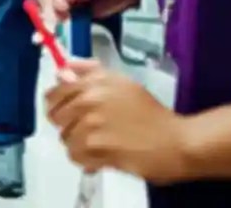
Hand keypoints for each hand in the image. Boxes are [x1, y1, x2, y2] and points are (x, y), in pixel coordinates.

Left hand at [46, 60, 191, 184]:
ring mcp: (92, 125)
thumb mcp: (121, 83)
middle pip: (55, 117)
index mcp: (94, 83)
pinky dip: (86, 159)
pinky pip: (75, 156)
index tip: (67, 112)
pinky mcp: (98, 148)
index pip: (54, 93)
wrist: (176, 141)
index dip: (57, 104)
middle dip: (68, 125)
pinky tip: (102, 156)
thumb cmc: (151, 112)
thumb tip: (61, 71)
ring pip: (65, 138)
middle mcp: (89, 101)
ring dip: (79, 144)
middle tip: (87, 130)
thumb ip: (88, 73)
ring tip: (100, 144)